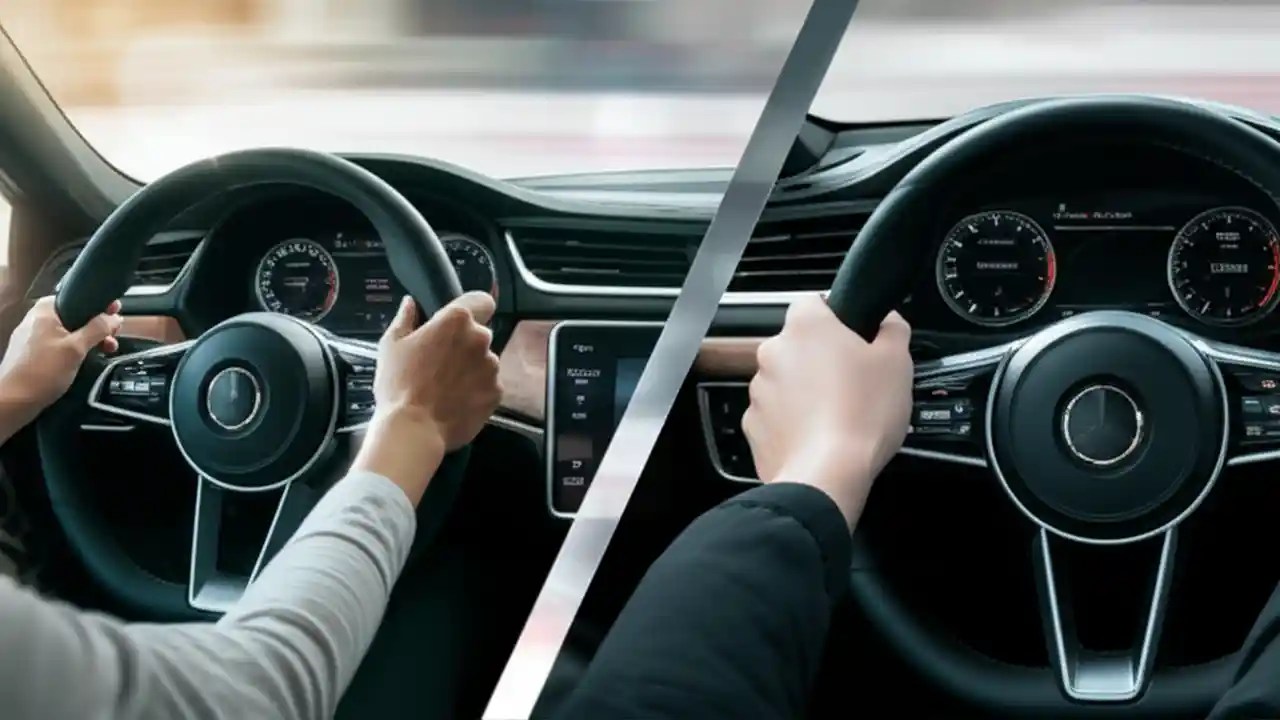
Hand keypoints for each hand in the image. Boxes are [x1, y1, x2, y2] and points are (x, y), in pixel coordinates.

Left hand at [0, 297, 122, 419]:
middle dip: (98, 325)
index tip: (116, 313)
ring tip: (105, 350)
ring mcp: (33, 336)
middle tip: (114, 336)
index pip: (77, 297)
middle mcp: (37, 319)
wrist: (12, 401)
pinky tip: (86, 358)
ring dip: (89, 338)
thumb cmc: (41, 372)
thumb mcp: (76, 348)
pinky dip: (75, 348)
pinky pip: (60, 343)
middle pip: (75, 315)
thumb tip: (115, 317)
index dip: (100, 304)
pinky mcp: (33, 352)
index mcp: (45, 310)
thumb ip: (98, 329)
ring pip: (69, 331)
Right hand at [352, 292, 501, 503]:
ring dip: (471, 368)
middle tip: (441, 361)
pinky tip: (455, 399)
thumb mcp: (391, 345)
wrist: (413, 429)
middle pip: (480, 334)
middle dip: (465, 344)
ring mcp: (492, 367)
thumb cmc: (399, 386)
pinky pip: (489, 385)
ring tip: (445, 385)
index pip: (481, 300)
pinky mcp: (496, 392)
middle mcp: (480, 339)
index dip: (473, 308)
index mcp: (456, 320)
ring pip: (485, 360)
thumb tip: (410, 304)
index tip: (461, 321)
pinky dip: (477, 390)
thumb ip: (405, 318)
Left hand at [741, 295, 912, 527]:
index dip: (836, 317)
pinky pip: (776, 414)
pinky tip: (819, 436)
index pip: (813, 302)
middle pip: (800, 345)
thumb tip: (888, 322)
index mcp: (807, 327)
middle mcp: (774, 352)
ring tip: (839, 414)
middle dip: (822, 359)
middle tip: (854, 381)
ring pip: (786, 381)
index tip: (854, 337)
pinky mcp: (753, 425)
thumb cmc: (862, 415)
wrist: (827, 474)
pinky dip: (793, 421)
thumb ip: (892, 329)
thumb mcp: (898, 362)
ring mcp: (759, 390)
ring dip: (806, 391)